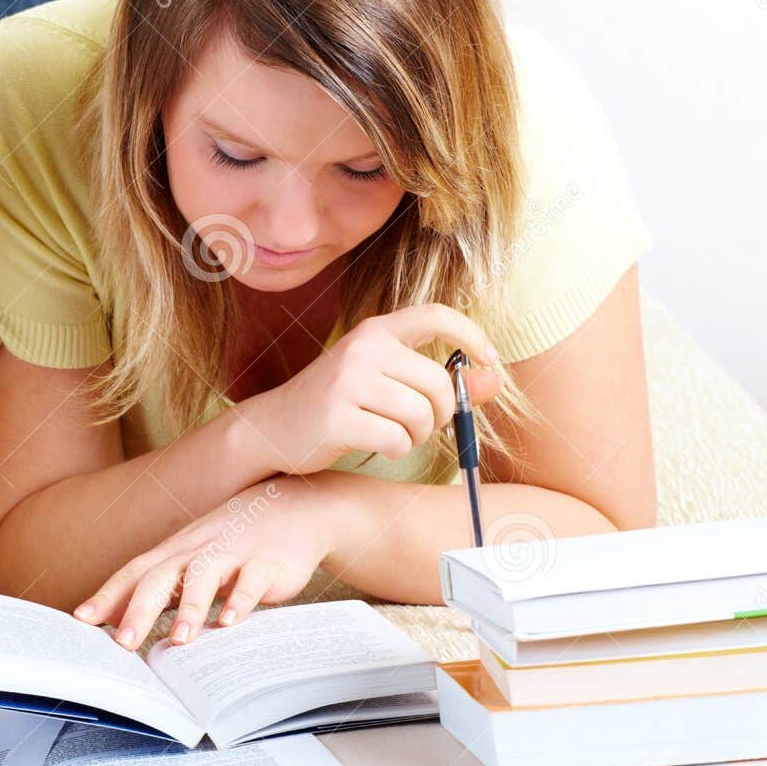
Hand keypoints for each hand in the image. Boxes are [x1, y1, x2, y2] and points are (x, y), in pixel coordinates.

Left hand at [73, 475, 345, 649]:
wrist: (295, 506)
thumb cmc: (233, 542)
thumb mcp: (192, 562)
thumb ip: (160, 591)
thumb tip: (117, 623)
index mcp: (175, 553)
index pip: (133, 573)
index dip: (107, 596)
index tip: (81, 622)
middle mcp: (197, 550)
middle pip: (161, 577)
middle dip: (139, 609)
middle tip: (122, 644)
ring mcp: (232, 552)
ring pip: (204, 576)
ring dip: (191, 609)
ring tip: (179, 640)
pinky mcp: (267, 561)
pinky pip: (252, 581)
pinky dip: (241, 599)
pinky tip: (231, 622)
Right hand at [235, 302, 502, 474]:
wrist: (272, 428)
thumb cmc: (337, 404)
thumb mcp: (385, 383)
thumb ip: (440, 381)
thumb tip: (494, 381)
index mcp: (374, 332)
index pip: (435, 315)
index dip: (472, 334)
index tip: (489, 359)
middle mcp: (362, 349)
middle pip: (437, 383)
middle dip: (440, 413)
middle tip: (420, 425)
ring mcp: (347, 382)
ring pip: (420, 414)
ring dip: (418, 435)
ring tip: (397, 435)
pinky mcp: (337, 418)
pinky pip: (397, 440)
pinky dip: (397, 449)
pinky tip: (378, 444)